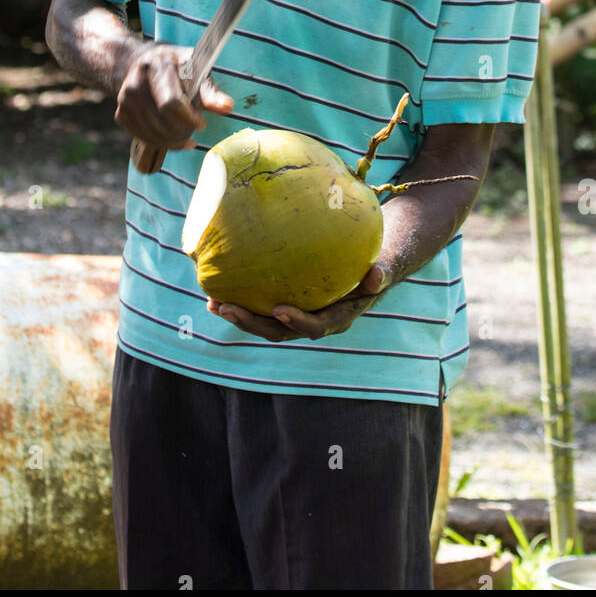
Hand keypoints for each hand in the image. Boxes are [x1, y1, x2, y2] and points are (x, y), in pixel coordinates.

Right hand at [114, 43, 233, 149]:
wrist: (142, 62)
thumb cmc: (177, 67)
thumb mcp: (196, 70)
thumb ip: (210, 91)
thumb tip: (227, 107)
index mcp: (156, 66)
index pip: (170, 104)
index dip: (189, 119)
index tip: (202, 123)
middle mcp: (135, 83)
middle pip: (162, 124)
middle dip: (184, 132)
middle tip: (195, 128)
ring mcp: (124, 100)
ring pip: (153, 135)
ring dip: (174, 141)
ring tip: (186, 133)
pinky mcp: (120, 115)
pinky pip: (144, 139)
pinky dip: (162, 143)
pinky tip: (173, 137)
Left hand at [207, 263, 392, 341]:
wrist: (368, 270)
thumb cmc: (375, 266)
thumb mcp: (382, 268)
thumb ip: (380, 274)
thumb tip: (376, 275)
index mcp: (338, 318)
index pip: (316, 326)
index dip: (298, 322)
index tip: (278, 310)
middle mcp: (315, 322)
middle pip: (280, 331)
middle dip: (251, 323)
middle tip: (226, 307)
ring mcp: (299, 316)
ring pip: (266, 323)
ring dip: (239, 315)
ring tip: (213, 302)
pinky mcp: (288, 305)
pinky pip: (262, 307)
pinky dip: (243, 300)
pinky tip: (219, 289)